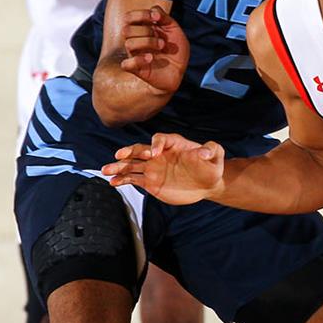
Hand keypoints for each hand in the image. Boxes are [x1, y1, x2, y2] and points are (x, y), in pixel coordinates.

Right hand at [103, 132, 224, 204]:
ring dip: (118, 166)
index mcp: (173, 144)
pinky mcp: (151, 181)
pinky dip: (122, 180)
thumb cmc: (211, 166)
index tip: (154, 154)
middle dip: (129, 151)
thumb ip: (212, 149)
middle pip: (140, 149)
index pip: (160, 139)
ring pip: (132, 164)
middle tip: (120, 155)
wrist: (207, 183)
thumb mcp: (216, 155)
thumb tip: (204, 151)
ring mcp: (153, 167)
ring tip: (105, 170)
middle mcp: (159, 154)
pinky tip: (112, 182)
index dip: (156, 144)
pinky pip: (133, 179)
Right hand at [120, 6, 189, 93]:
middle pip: (127, 30)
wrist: (179, 70)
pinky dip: (138, 60)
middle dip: (145, 31)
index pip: (129, 17)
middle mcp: (135, 41)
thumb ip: (164, 17)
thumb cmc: (174, 48)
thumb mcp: (174, 30)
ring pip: (129, 44)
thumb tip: (153, 10)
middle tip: (161, 38)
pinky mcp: (136, 69)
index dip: (140, 14)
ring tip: (161, 46)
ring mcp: (135, 55)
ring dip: (147, 42)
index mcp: (141, 29)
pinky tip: (150, 58)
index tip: (156, 18)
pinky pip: (126, 64)